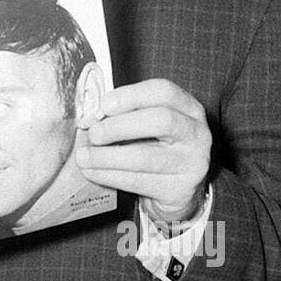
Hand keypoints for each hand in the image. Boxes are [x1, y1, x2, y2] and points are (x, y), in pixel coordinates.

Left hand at [74, 78, 210, 222]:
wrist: (177, 189)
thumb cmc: (156, 147)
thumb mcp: (148, 124)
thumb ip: (126, 114)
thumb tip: (91, 117)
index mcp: (188, 108)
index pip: (164, 91)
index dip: (131, 95)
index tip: (103, 105)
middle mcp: (196, 133)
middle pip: (161, 120)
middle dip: (120, 126)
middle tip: (93, 134)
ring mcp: (192, 163)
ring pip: (145, 157)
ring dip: (106, 157)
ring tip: (84, 157)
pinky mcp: (180, 189)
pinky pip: (138, 181)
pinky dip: (109, 176)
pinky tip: (92, 172)